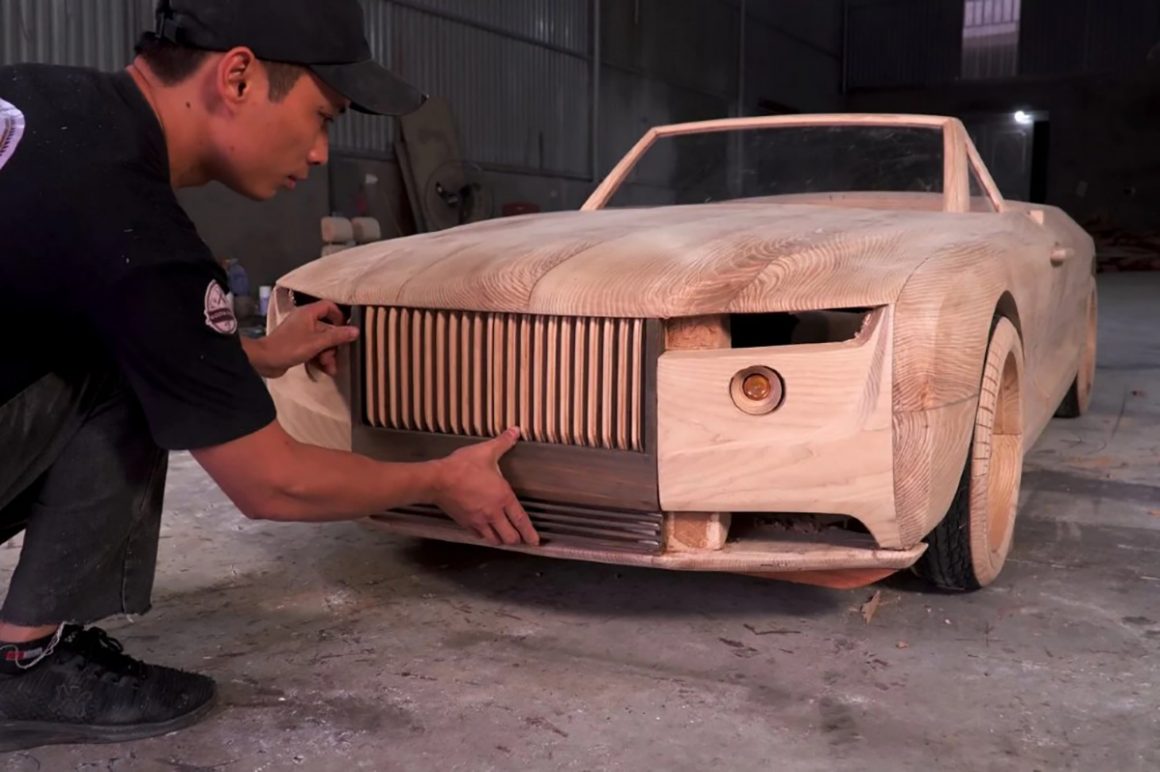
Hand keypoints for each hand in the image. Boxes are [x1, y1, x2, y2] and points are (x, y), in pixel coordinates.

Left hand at [257, 300, 358, 377]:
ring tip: (329, 369)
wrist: (264, 361)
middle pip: (327, 328)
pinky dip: (319, 358)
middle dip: (333, 345)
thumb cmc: (290, 347)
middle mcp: (305, 320)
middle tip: (335, 358)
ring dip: (327, 355)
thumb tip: (356, 330)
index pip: (329, 307)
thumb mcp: (316, 343)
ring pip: (321, 341)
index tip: (346, 330)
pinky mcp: (297, 345)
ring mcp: (300, 333)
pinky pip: (314, 348)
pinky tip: (323, 370)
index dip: (340, 317)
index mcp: (308, 313)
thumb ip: (337, 336)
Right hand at [432, 427, 539, 546]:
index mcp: (503, 498)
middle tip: (521, 538)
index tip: (535, 541)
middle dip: (517, 539)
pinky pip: (478, 535)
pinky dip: (485, 536)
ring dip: (501, 540)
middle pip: (509, 537)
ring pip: (494, 540)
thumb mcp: (486, 451)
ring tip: (505, 537)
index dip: (530, 533)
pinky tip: (486, 531)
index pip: (521, 520)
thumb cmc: (462, 466)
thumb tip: (515, 431)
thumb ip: (503, 443)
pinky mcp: (465, 523)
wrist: (437, 480)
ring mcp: (478, 520)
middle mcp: (493, 513)